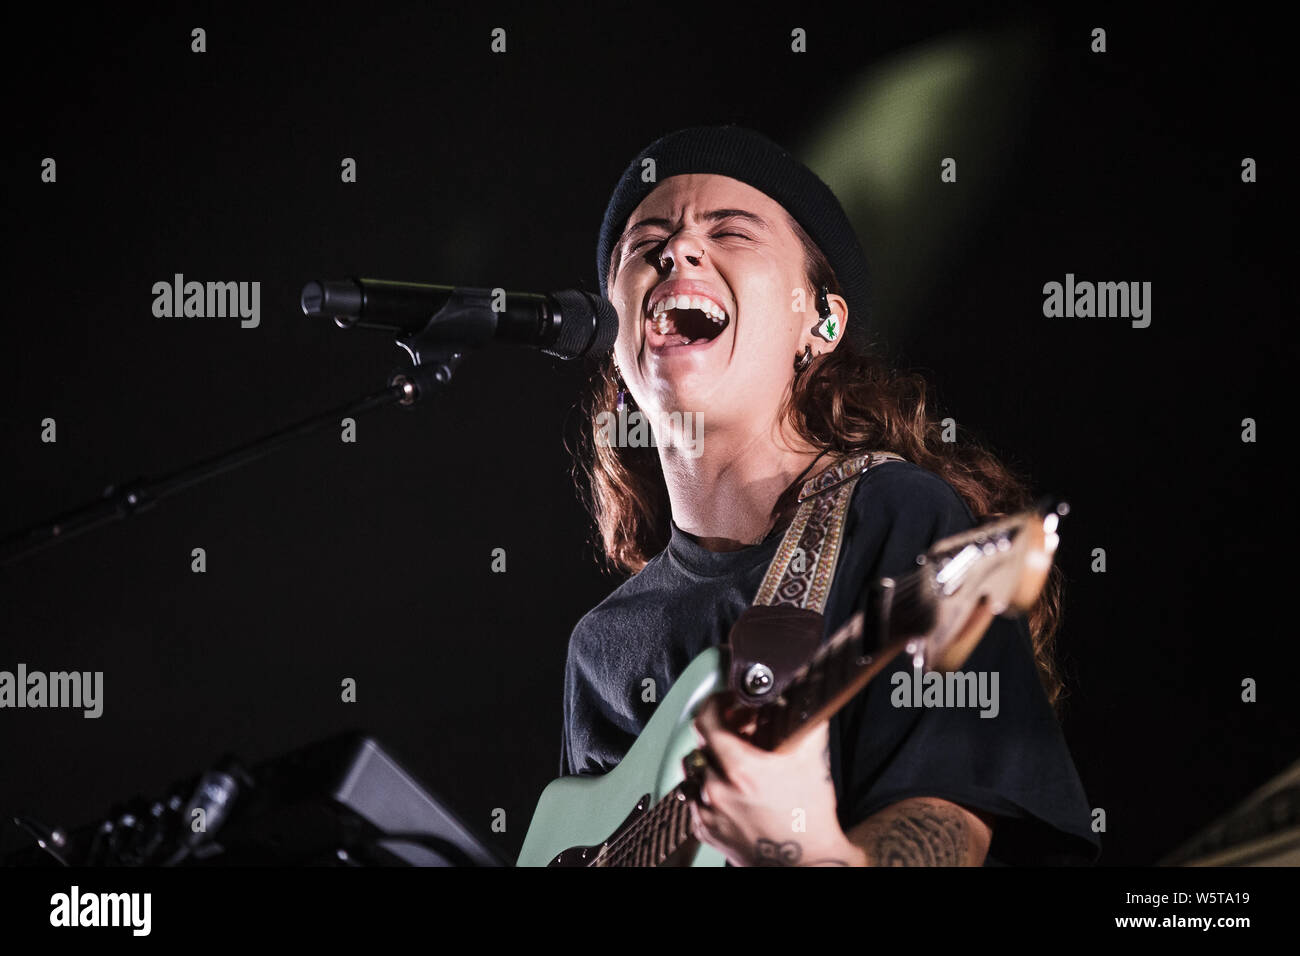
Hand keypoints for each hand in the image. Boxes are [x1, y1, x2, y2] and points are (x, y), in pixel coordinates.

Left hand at [686, 695, 865, 865]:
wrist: (807, 862)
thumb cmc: (810, 816)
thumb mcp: (812, 759)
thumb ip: (804, 719)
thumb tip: (800, 693)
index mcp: (740, 769)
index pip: (707, 721)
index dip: (716, 704)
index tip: (728, 702)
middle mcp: (717, 790)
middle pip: (703, 743)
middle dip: (722, 731)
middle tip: (742, 729)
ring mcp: (707, 812)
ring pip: (697, 770)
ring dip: (714, 760)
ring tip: (737, 761)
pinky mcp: (705, 830)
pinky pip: (695, 797)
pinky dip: (709, 786)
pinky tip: (731, 787)